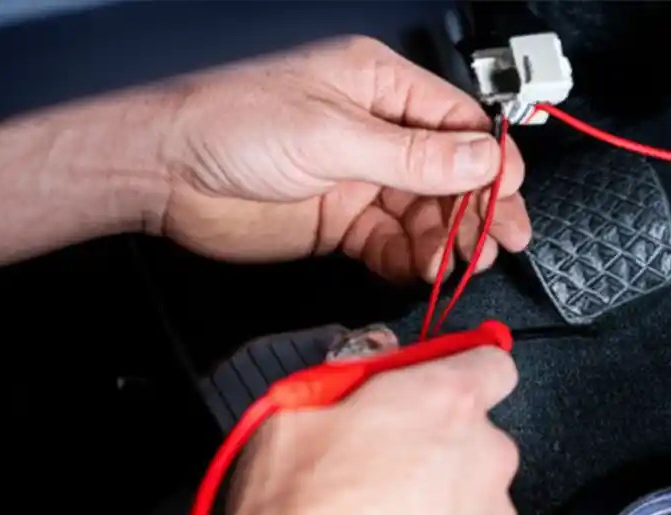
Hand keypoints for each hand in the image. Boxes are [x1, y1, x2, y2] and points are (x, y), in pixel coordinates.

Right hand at [56, 347, 520, 514]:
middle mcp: (484, 457)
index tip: (433, 374)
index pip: (489, 360)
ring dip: (431, 497)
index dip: (459, 365)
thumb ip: (343, 373)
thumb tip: (359, 363)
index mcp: (448, 401)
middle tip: (370, 455)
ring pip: (468, 493)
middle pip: (474, 433)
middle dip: (431, 439)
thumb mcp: (292, 409)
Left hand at [158, 36, 530, 281]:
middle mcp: (377, 132)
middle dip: (479, 209)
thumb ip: (411, 156)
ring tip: (457, 264)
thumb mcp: (331, 134)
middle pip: (451, 175)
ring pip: (427, 215)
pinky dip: (412, 261)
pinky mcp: (343, 222)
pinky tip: (422, 271)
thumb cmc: (227, 122)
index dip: (490, 162)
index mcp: (379, 88)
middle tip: (500, 240)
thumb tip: (480, 161)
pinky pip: (394, 244)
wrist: (161, 172)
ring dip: (447, 242)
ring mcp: (361, 178)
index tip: (510, 197)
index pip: (457, 125)